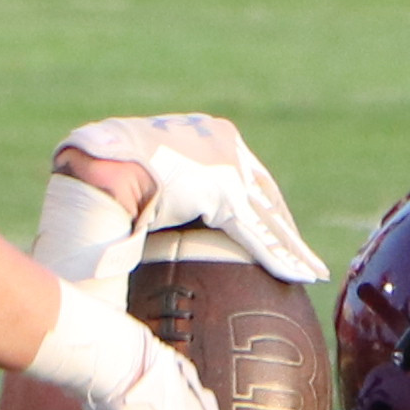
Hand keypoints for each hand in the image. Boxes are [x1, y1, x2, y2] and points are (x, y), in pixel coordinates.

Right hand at [53, 115, 327, 282]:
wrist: (100, 161)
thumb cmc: (106, 169)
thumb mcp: (141, 177)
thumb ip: (158, 191)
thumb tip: (148, 214)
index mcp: (206, 134)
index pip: (243, 176)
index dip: (258, 206)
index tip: (270, 229)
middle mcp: (224, 145)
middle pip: (264, 195)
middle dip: (282, 227)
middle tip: (300, 256)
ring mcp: (228, 168)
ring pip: (268, 217)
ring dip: (290, 249)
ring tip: (310, 272)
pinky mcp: (226, 194)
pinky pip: (258, 234)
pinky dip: (281, 258)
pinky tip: (303, 274)